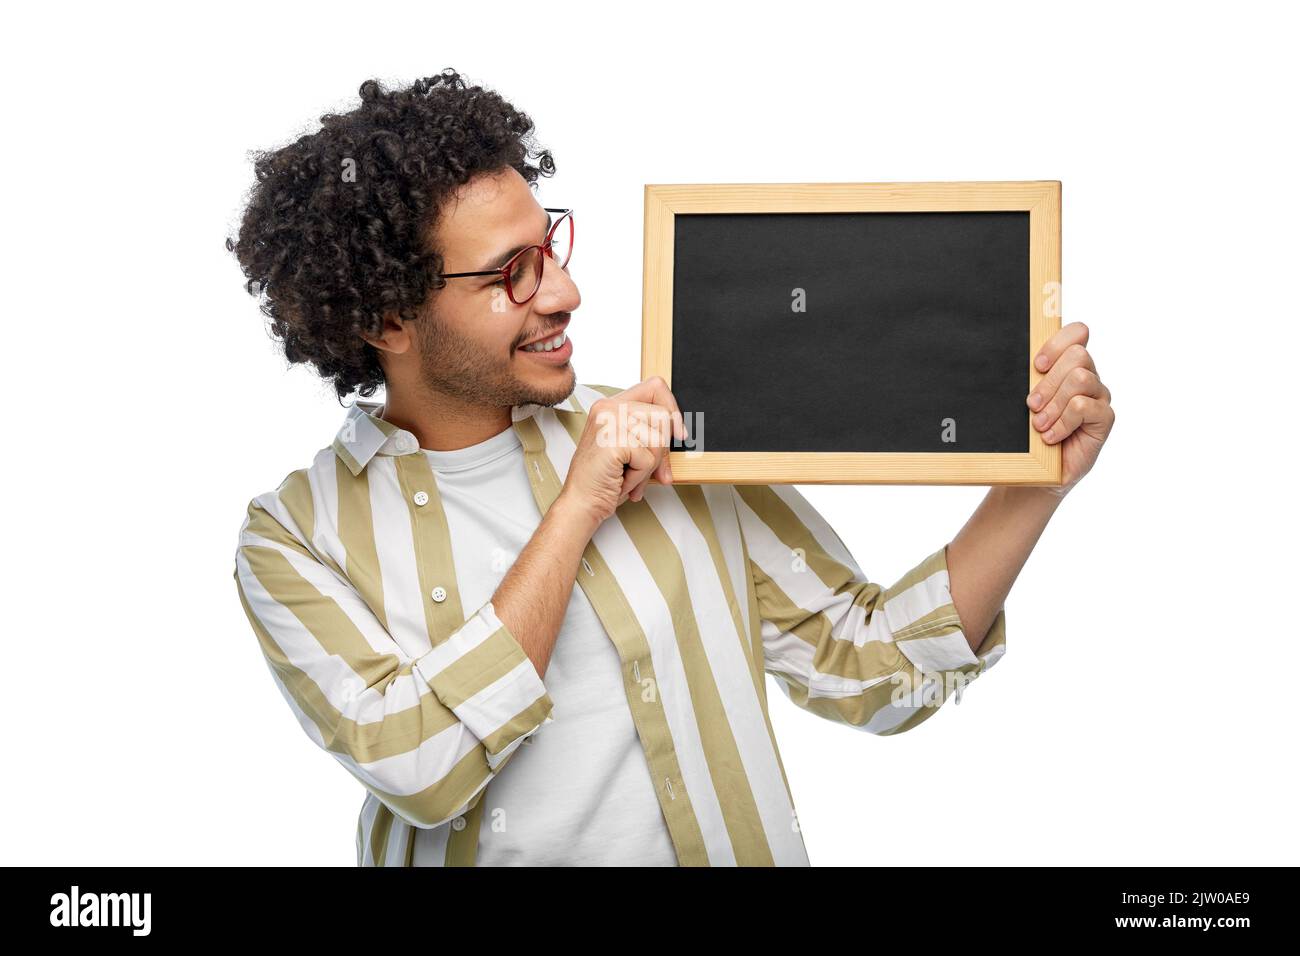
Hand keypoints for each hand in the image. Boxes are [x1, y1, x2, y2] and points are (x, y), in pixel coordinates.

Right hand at [556, 376, 685, 528]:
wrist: (581, 503)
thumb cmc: (604, 479)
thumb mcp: (631, 449)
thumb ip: (650, 433)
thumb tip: (680, 432)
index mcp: (610, 405)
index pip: (655, 386)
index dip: (672, 409)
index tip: (678, 434)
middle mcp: (607, 408)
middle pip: (662, 415)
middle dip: (662, 449)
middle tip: (646, 470)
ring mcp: (608, 422)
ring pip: (658, 439)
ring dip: (649, 467)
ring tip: (628, 476)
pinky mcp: (613, 441)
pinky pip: (649, 459)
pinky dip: (640, 477)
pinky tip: (622, 481)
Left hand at [1026, 321, 1115, 495]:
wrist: (1037, 471)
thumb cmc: (1029, 434)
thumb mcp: (1026, 402)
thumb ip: (1030, 379)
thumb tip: (1024, 361)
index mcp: (1069, 366)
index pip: (1077, 333)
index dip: (1057, 343)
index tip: (1035, 365)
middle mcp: (1088, 377)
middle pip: (1077, 355)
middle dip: (1048, 381)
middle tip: (1032, 405)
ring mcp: (1099, 396)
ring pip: (1080, 379)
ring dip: (1054, 404)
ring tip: (1039, 425)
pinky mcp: (1105, 418)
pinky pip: (1083, 406)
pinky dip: (1062, 422)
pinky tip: (1051, 437)